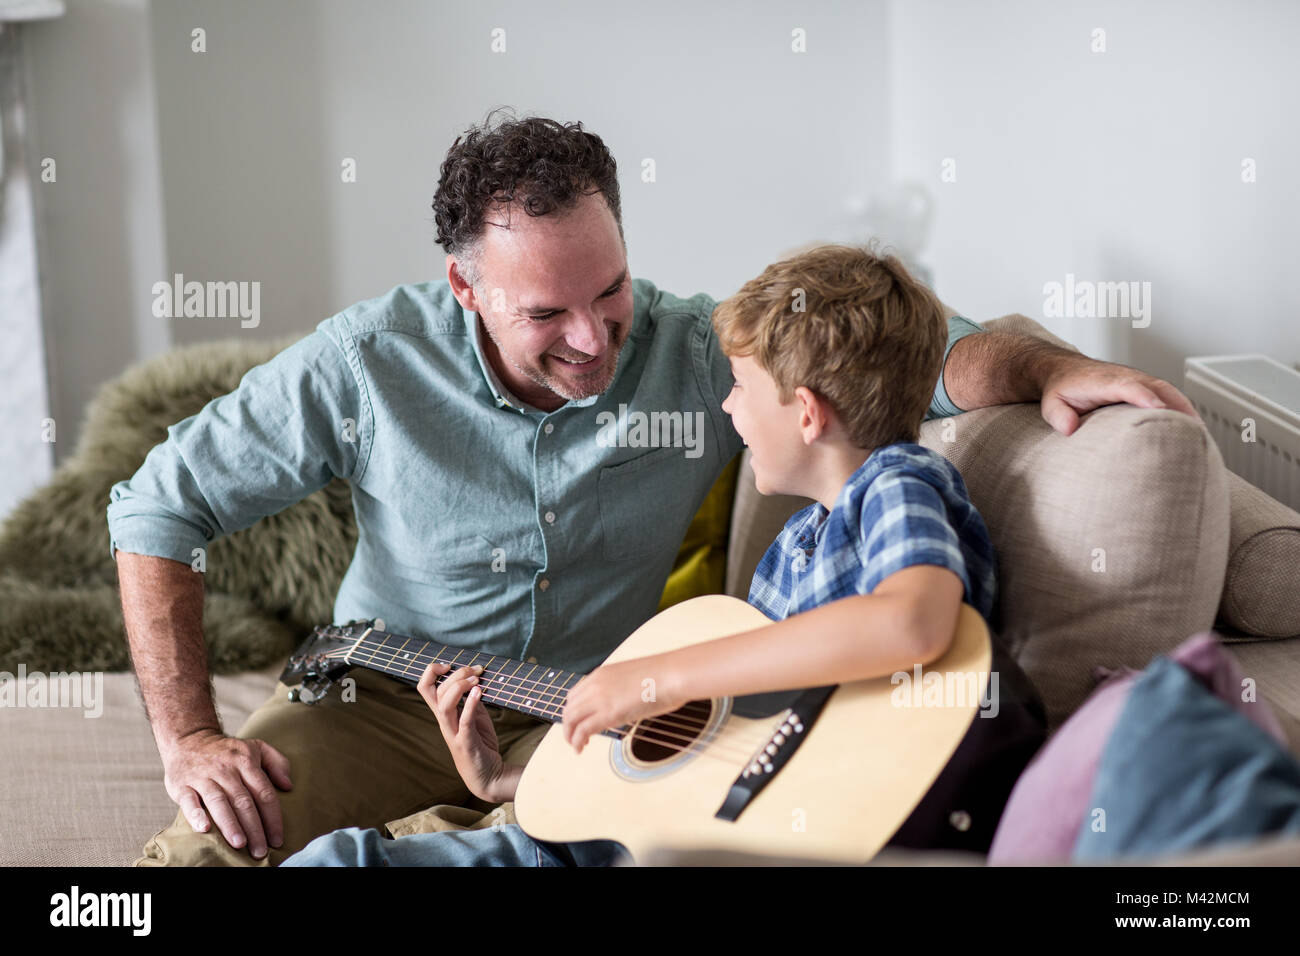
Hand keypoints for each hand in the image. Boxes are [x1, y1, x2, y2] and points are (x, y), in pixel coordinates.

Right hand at [160, 730, 291, 859]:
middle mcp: (226, 770)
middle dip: (254, 828)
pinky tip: (204, 829)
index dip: (272, 818)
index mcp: (246, 762)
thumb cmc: (228, 751)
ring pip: (219, 802)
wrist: (189, 739)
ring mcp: (203, 777)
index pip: (264, 793)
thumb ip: (277, 763)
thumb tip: (288, 786)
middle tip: (260, 851)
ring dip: (230, 824)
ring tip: (240, 844)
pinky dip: (196, 815)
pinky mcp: (183, 785)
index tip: (277, 839)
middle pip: (244, 801)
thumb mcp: (257, 747)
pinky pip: (190, 801)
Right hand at [418, 661, 516, 803]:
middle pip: (436, 693)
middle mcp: (445, 723)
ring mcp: (454, 734)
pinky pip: (465, 722)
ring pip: (444, 706)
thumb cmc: (480, 744)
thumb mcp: (474, 716)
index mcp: (444, 714)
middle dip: (454, 675)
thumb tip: (474, 678)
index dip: (431, 672)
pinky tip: (478, 692)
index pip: (425, 689)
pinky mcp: (466, 743)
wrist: (489, 775)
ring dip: (459, 688)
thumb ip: (470, 699)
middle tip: (474, 670)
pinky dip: (470, 705)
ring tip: (476, 680)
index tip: (448, 664)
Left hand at [562, 658, 686, 754]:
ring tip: (576, 745)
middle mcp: (595, 684)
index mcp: (602, 673)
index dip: (573, 710)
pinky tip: (580, 748)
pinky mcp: (608, 714)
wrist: (671, 674)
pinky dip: (576, 741)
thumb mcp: (633, 678)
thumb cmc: (662, 676)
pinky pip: (582, 730)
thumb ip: (622, 689)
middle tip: (574, 736)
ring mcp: (600, 698)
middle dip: (569, 724)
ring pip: (571, 719)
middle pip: (569, 707)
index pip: (575, 693)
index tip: (578, 721)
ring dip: (570, 734)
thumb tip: (626, 701)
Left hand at [1040, 356, 1200, 435]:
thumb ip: (1058, 414)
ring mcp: (1138, 379)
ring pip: (1168, 390)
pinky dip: (1182, 407)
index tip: (1159, 410)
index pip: (1129, 386)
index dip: (1145, 397)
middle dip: (1177, 406)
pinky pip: (1167, 393)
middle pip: (1159, 387)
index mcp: (1105, 380)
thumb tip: (1069, 428)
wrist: (1063, 369)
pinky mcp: (1143, 385)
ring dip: (1186, 408)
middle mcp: (1126, 376)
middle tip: (1193, 431)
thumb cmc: (1061, 388)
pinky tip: (1192, 426)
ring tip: (1200, 433)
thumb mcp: (1051, 403)